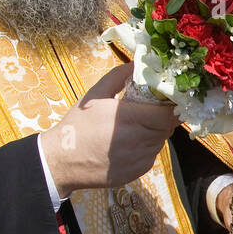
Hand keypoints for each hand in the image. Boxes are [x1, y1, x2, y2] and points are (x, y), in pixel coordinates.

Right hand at [40, 62, 177, 195]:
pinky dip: (146, 147)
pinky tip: (127, 143)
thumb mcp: (95, 94)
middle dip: (161, 117)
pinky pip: (152, 154)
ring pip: (160, 140)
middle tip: (147, 110)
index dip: (170, 105)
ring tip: (133, 127)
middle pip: (167, 126)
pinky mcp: (140, 171)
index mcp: (130, 118)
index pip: (169, 113)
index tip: (164, 99)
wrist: (62, 162)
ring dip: (154, 132)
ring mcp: (141, 158)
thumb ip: (119, 76)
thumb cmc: (77, 126)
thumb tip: (138, 62)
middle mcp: (139, 140)